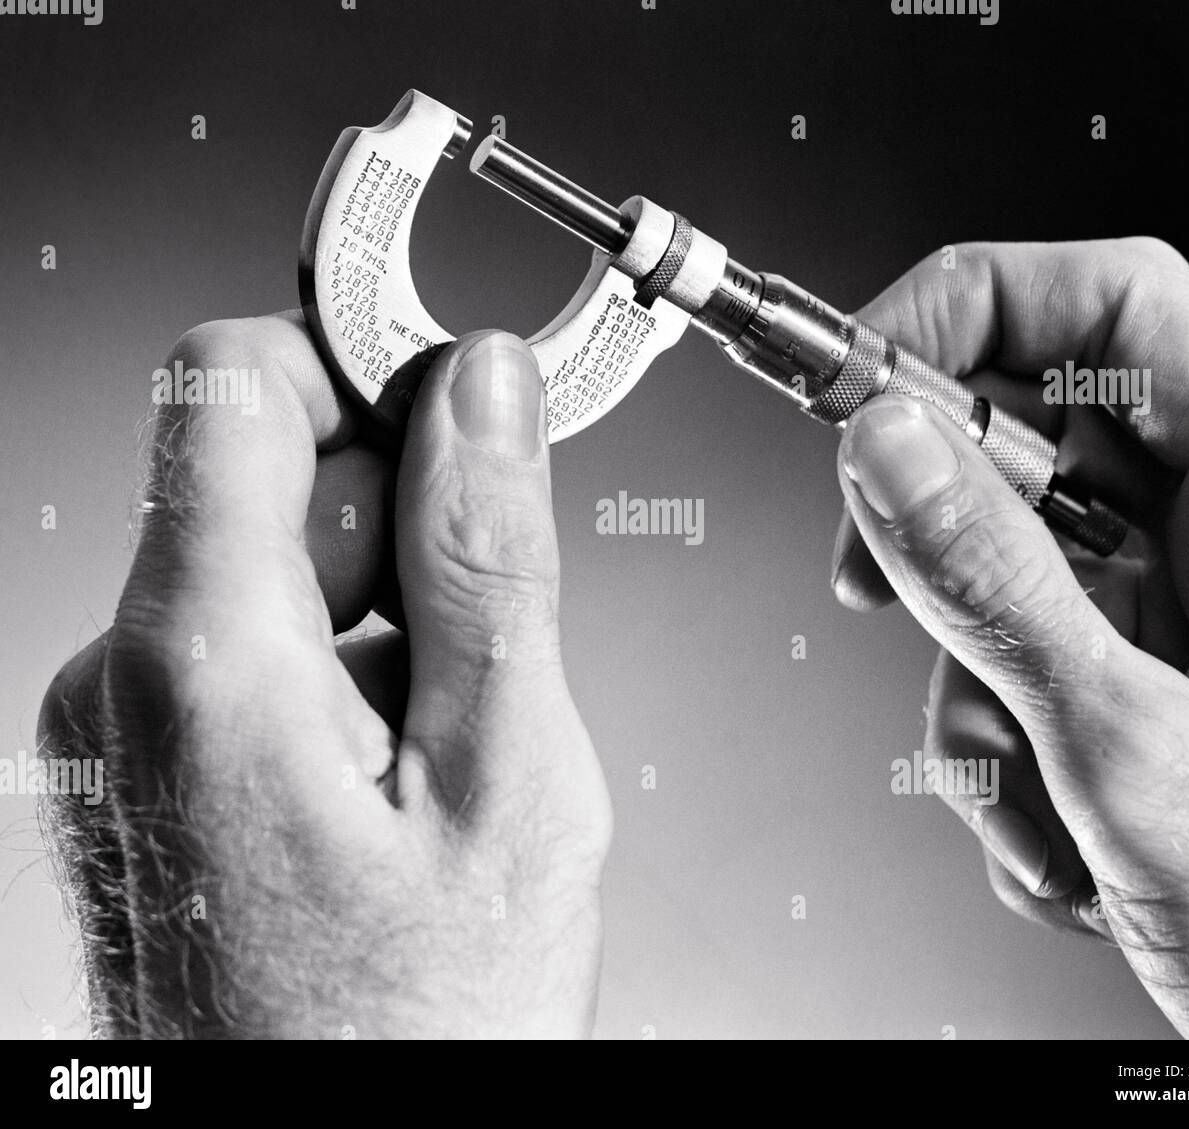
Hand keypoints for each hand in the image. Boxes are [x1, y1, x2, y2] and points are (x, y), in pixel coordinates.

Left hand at [38, 315, 610, 1037]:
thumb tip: (484, 388)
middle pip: (260, 477)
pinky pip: (243, 647)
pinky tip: (392, 776)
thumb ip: (486, 558)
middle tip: (489, 634)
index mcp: (204, 661)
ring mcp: (118, 733)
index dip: (353, 357)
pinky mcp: (138, 769)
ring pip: (266, 567)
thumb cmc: (423, 1027)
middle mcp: (120, 683)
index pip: (230, 382)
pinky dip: (336, 667)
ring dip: (379, 609)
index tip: (454, 395)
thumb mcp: (505, 779)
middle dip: (396, 515)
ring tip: (443, 743)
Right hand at [831, 239, 1188, 1037]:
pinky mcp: (1142, 679)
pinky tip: (1062, 840)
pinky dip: (1001, 753)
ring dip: (973, 695)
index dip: (969, 307)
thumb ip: (999, 589)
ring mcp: (1181, 614)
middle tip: (879, 588)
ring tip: (1034, 805)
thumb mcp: (1138, 753)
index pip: (1109, 305)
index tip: (854, 378)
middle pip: (1028, 441)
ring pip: (1003, 573)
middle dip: (937, 541)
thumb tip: (887, 450)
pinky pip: (1017, 659)